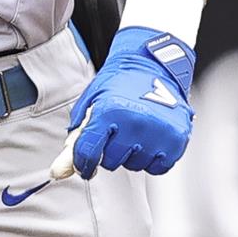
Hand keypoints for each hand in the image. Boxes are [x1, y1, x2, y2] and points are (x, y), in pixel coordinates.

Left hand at [61, 26, 196, 176]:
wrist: (153, 65)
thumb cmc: (119, 83)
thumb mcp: (91, 103)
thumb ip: (76, 138)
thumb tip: (60, 172)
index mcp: (109, 111)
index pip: (88, 153)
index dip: (83, 163)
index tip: (84, 164)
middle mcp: (135, 122)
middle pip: (110, 162)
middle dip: (108, 152)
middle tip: (116, 131)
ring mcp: (158, 132)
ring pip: (134, 165)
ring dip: (131, 154)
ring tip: (135, 130)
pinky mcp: (177, 139)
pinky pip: (158, 167)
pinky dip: (152, 158)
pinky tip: (151, 138)